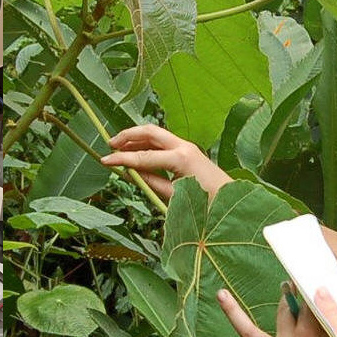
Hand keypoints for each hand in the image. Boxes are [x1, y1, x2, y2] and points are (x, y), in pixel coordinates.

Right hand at [101, 123, 230, 198]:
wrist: (232, 201)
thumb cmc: (206, 204)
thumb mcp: (174, 197)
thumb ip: (151, 182)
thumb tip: (130, 173)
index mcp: (181, 159)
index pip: (144, 157)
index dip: (121, 159)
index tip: (104, 161)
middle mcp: (184, 147)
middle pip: (150, 132)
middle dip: (128, 136)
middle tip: (110, 144)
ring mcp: (187, 146)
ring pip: (156, 134)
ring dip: (136, 138)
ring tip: (118, 147)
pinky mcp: (188, 150)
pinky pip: (163, 142)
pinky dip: (147, 144)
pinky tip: (136, 152)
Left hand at [207, 284, 336, 336]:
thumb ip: (335, 312)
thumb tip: (319, 289)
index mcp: (308, 332)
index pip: (305, 302)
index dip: (309, 290)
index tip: (311, 281)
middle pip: (282, 312)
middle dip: (287, 299)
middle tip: (291, 289)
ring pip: (249, 335)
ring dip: (233, 313)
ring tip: (221, 295)